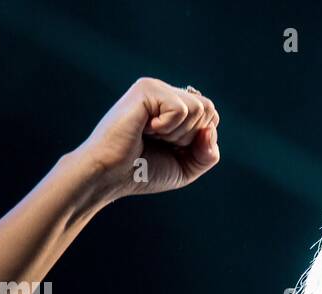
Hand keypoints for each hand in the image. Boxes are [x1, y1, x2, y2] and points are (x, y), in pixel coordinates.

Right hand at [71, 77, 219, 201]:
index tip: (170, 149)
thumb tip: (210, 130)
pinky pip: (181, 109)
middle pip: (209, 110)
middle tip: (159, 143)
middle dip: (190, 137)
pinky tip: (144, 129)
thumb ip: (208, 153)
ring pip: (200, 108)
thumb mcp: (186, 167)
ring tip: (150, 135)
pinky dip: (168, 128)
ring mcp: (156, 88)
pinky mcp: (146, 89)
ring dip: (178, 134)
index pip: (211, 116)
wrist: (110, 176)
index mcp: (174, 108)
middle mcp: (166, 93)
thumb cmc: (142, 172)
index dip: (199, 141)